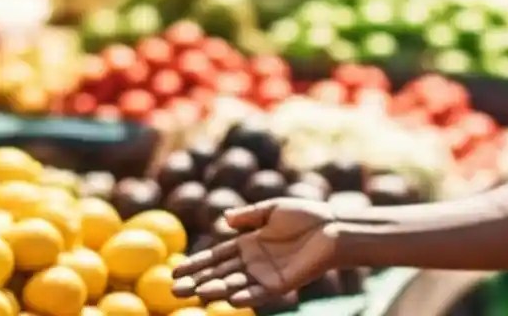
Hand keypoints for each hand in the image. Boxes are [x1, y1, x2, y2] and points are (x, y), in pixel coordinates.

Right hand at [171, 198, 340, 307]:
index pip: (216, 256)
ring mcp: (265, 274)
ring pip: (234, 284)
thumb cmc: (306, 215)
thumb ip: (249, 215)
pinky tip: (227, 298)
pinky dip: (244, 297)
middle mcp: (253, 261)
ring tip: (195, 293)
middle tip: (173, 291)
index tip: (176, 272)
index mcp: (248, 243)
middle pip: (219, 273)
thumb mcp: (273, 209)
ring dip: (215, 289)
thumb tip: (223, 218)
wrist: (333, 227)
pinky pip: (258, 293)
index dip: (196, 264)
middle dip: (197, 282)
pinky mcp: (280, 285)